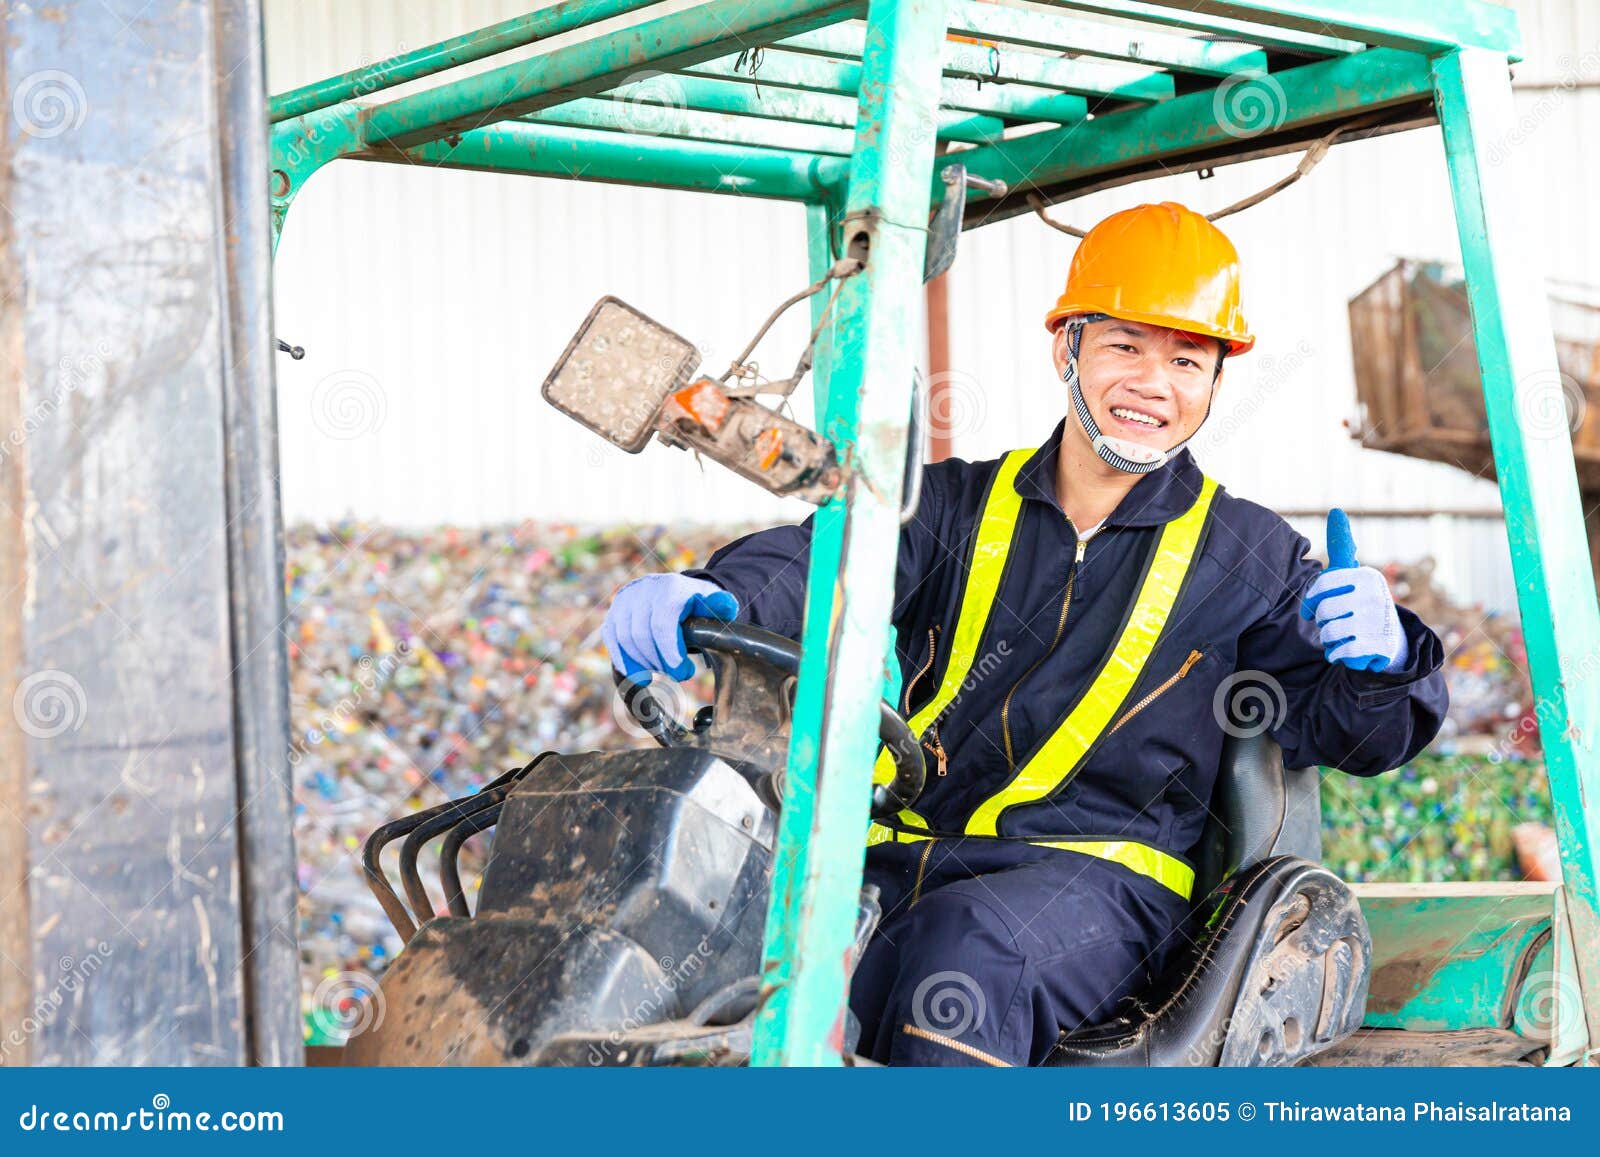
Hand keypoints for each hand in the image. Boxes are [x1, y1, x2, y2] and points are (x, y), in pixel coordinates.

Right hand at [603, 573, 738, 679]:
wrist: (677, 593)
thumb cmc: (698, 605)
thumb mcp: (714, 605)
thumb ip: (722, 606)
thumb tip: (727, 604)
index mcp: (670, 587)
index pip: (662, 625)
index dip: (670, 655)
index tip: (684, 672)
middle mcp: (643, 589)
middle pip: (641, 635)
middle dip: (659, 662)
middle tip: (677, 674)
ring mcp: (624, 600)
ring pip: (624, 639)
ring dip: (643, 663)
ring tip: (662, 671)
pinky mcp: (613, 613)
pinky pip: (612, 640)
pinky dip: (625, 661)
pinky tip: (640, 675)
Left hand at [1300, 509, 1407, 672]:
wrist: (1390, 640)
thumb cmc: (1360, 602)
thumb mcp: (1353, 574)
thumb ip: (1342, 546)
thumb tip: (1336, 511)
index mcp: (1365, 575)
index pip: (1322, 586)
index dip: (1312, 601)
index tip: (1311, 609)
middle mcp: (1375, 595)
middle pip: (1324, 611)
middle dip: (1323, 622)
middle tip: (1335, 623)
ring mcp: (1378, 620)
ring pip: (1330, 632)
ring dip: (1329, 639)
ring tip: (1342, 636)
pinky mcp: (1379, 645)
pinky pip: (1341, 652)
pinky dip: (1338, 654)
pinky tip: (1346, 651)